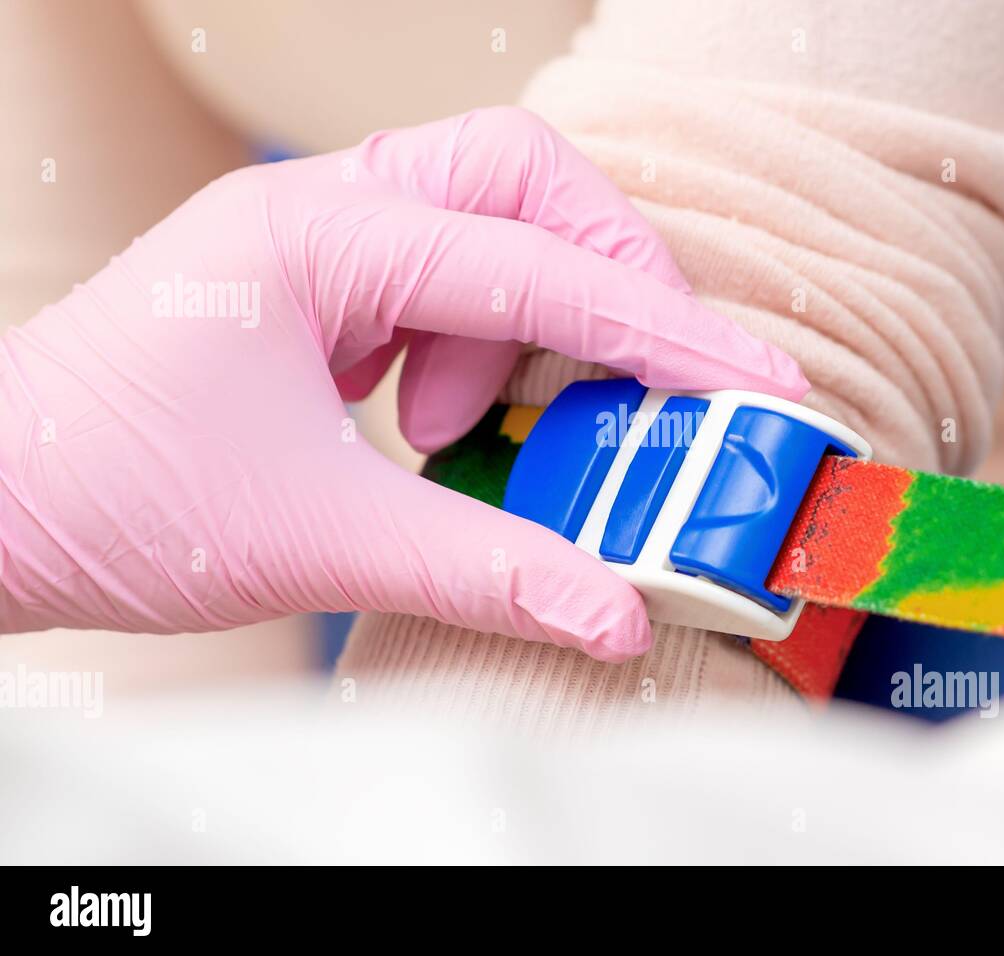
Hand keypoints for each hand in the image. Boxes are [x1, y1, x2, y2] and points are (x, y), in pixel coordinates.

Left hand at [0, 107, 806, 661]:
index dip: (663, 329)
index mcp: (320, 238)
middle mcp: (325, 211)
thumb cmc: (111, 496)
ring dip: (524, 318)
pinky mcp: (321, 288)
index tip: (754, 379)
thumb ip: (486, 568)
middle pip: (523, 174)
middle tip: (628, 374)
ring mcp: (321, 242)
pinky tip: (430, 419)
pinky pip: (447, 276)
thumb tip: (612, 614)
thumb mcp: (321, 539)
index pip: (538, 268)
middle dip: (603, 268)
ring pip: (490, 217)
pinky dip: (477, 342)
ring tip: (461, 429)